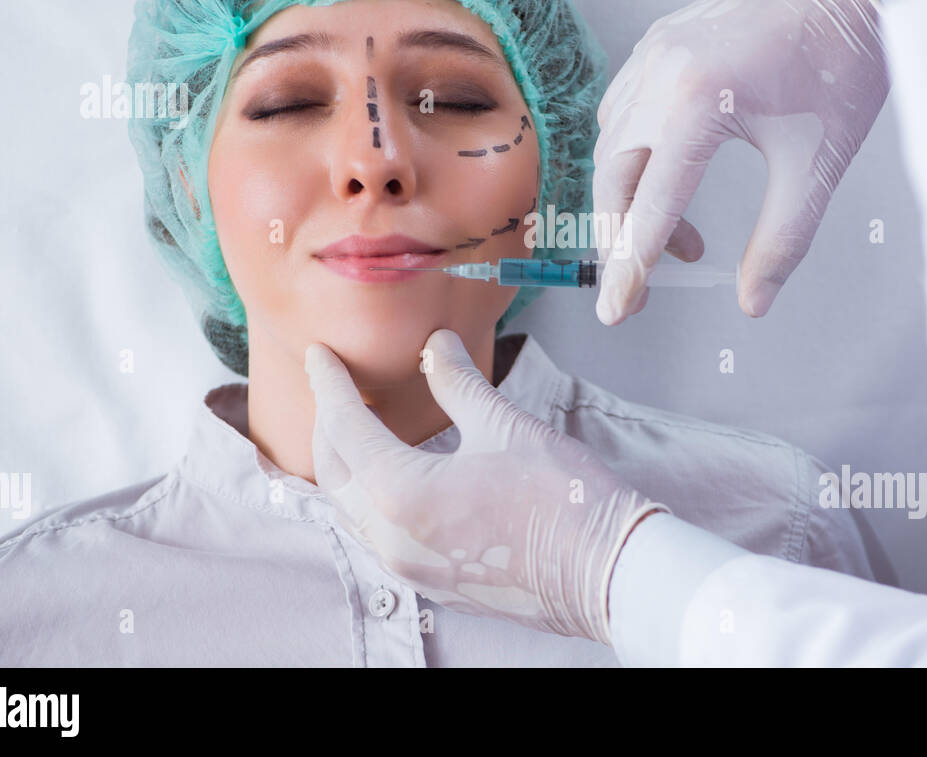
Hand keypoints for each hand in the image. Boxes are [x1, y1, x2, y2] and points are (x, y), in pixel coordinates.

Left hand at [305, 329, 667, 645]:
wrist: (605, 573)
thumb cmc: (561, 501)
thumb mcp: (503, 425)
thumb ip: (458, 383)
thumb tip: (437, 345)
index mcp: (400, 495)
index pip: (345, 428)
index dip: (330, 385)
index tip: (321, 355)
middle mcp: (391, 539)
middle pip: (334, 473)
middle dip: (328, 423)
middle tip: (332, 384)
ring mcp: (410, 567)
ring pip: (351, 509)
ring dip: (346, 463)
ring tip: (357, 423)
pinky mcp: (433, 581)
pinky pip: (377, 534)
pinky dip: (370, 495)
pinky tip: (392, 473)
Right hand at [593, 0, 888, 323]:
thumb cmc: (843, 63)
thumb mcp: (817, 165)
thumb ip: (782, 240)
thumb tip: (753, 300)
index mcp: (694, 105)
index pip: (650, 210)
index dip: (631, 269)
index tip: (616, 312)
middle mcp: (659, 75)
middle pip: (612, 180)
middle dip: (623, 238)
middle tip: (643, 283)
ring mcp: (653, 52)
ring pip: (610, 145)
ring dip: (630, 198)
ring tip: (680, 236)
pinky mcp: (660, 40)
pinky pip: (622, 108)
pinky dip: (633, 153)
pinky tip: (669, 173)